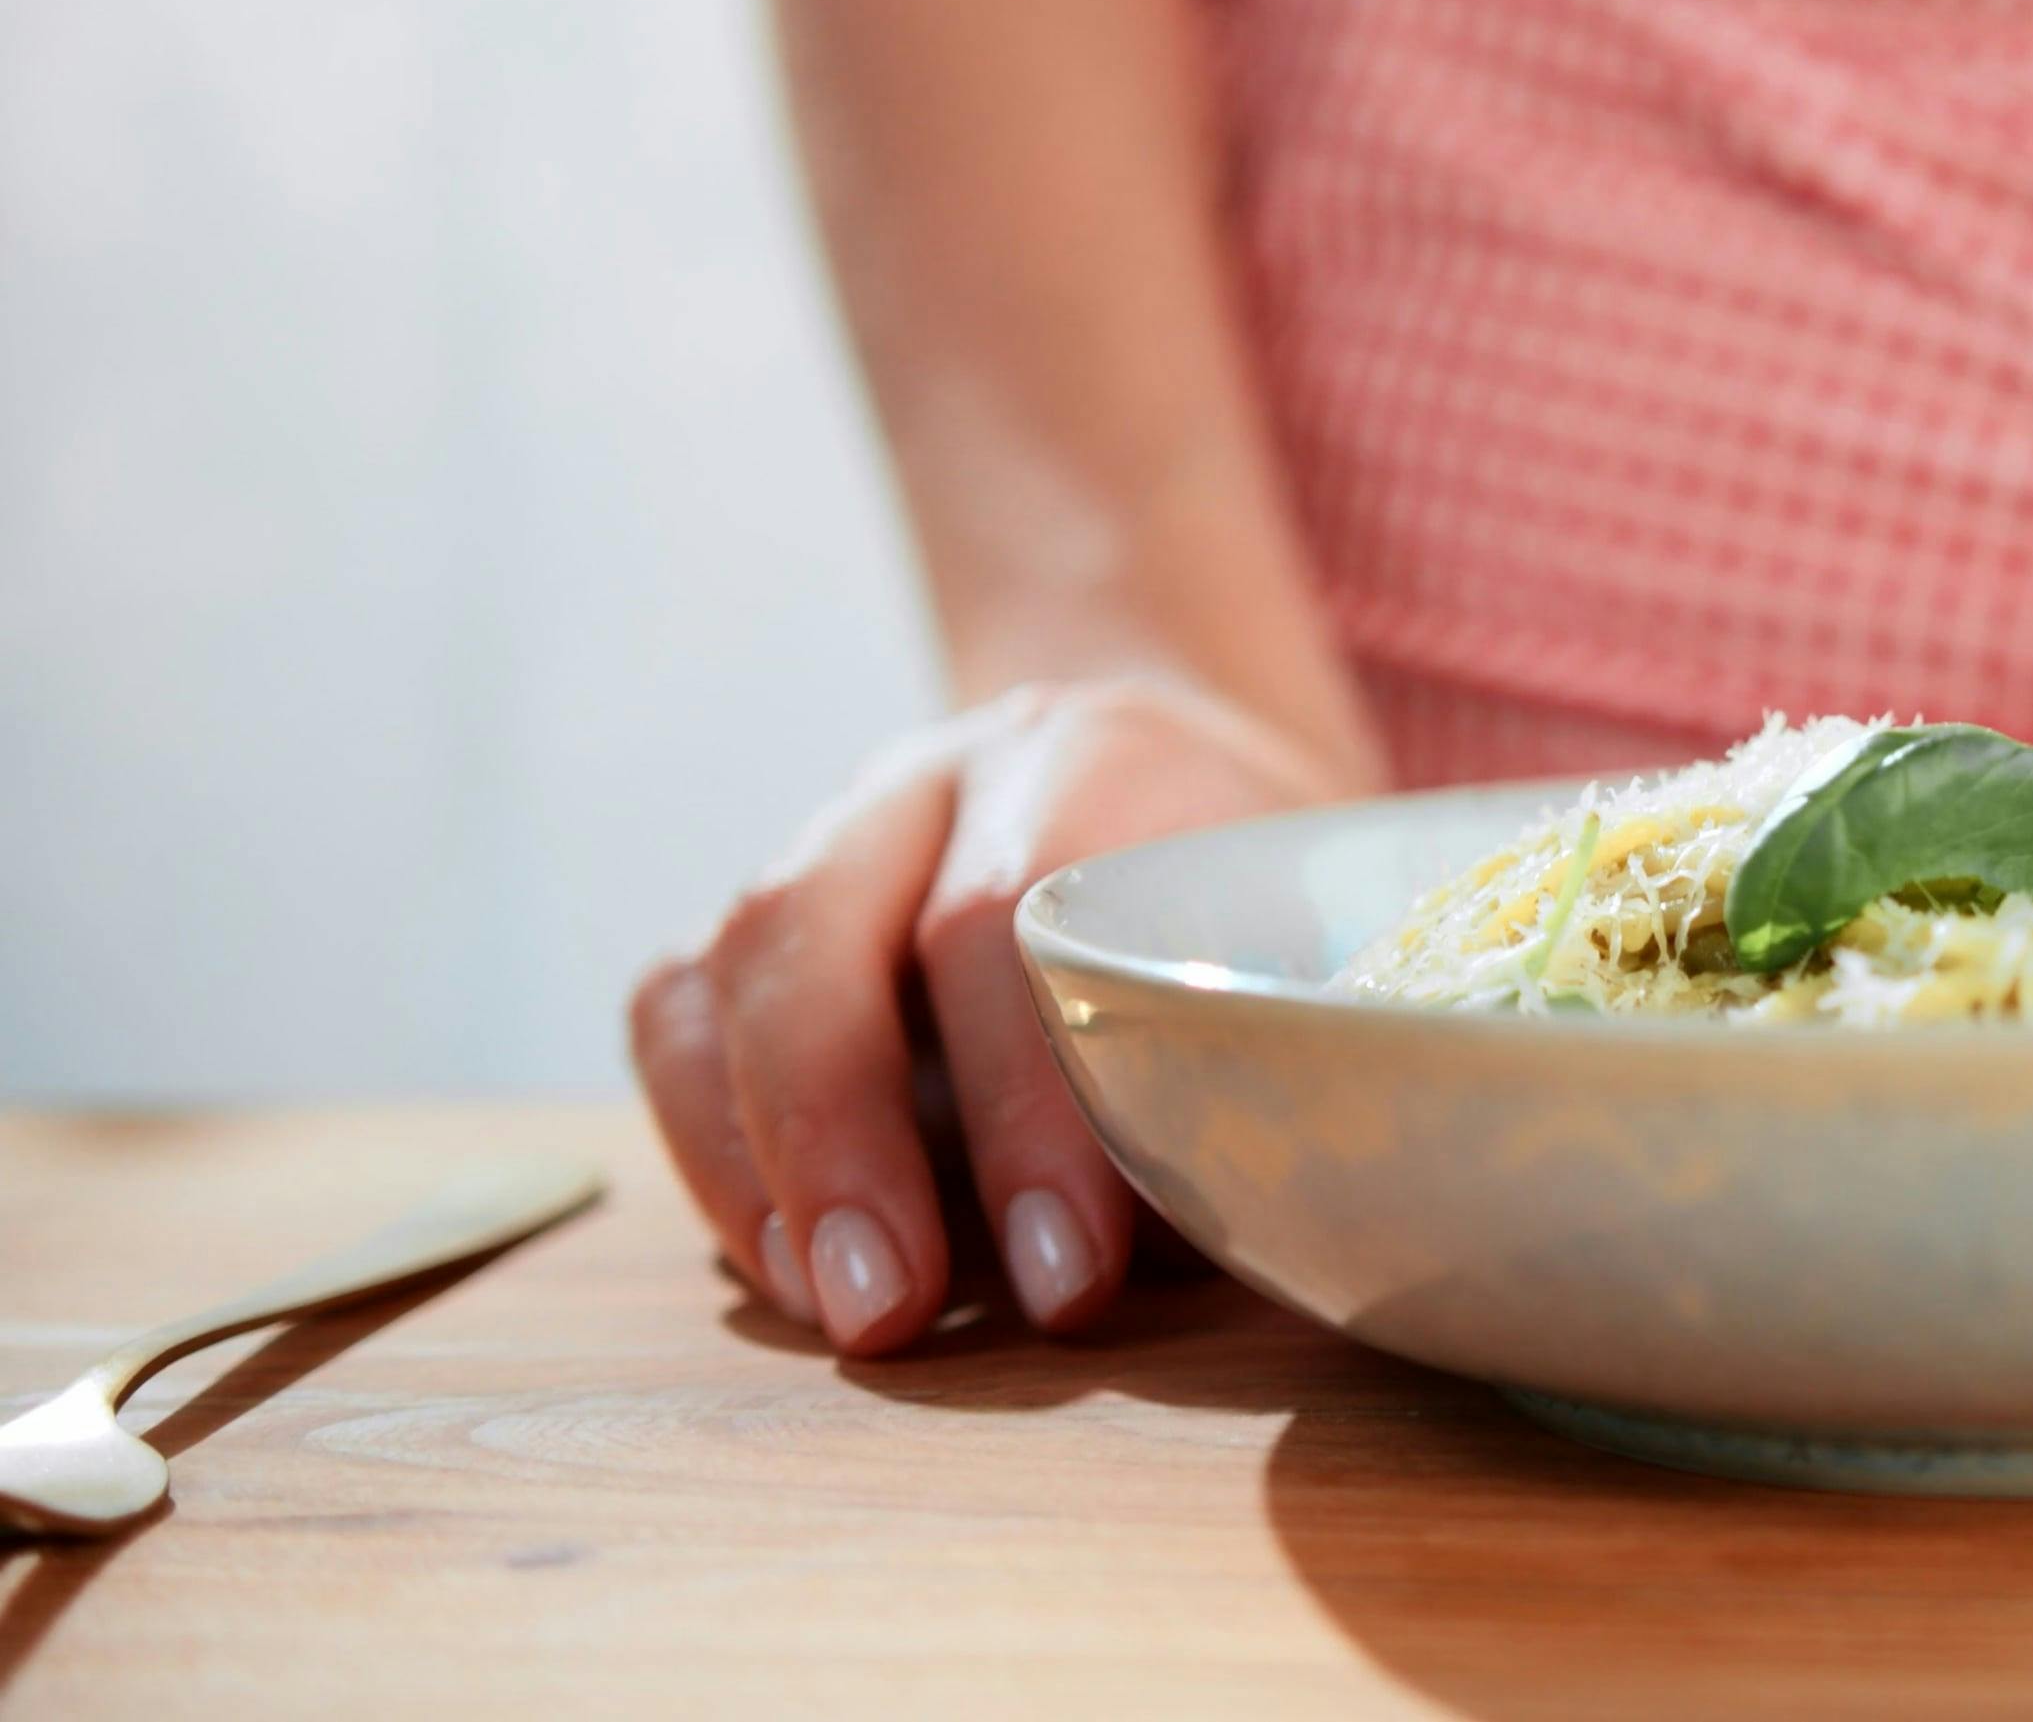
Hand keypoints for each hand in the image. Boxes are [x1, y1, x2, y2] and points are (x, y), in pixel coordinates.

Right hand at [627, 674, 1373, 1352]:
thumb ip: (1268, 1061)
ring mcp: (826, 838)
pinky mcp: (754, 922)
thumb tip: (1254, 1230)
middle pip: (823, 927)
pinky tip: (783, 1265)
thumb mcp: (1322, 936)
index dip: (1030, 1109)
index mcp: (1091, 757)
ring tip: (833, 1308)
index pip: (1014, 914)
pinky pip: (673, 1015)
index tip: (1070, 1278)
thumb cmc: (1264, 898)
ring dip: (763, 1160)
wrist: (1175, 758)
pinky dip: (707, 1145)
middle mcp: (932, 781)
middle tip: (895, 1313)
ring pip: (729, 967)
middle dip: (845, 1139)